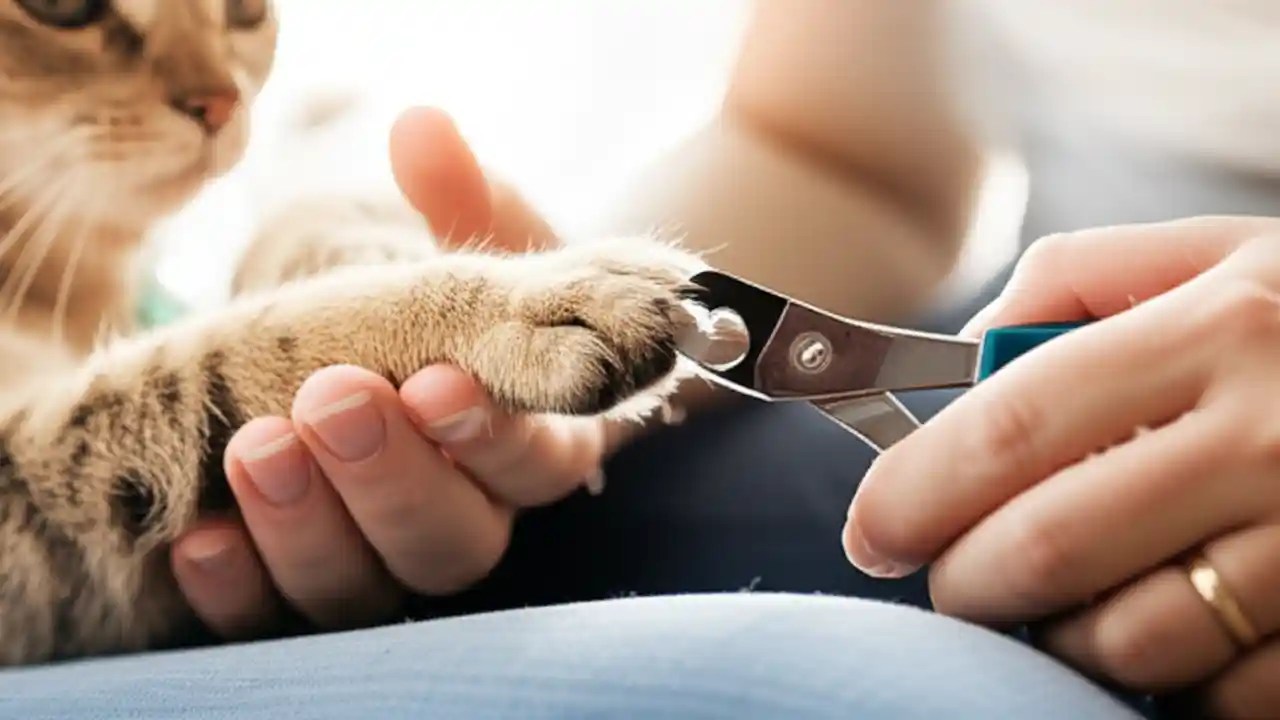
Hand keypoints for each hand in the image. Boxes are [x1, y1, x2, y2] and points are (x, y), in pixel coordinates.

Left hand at [170, 108, 624, 637]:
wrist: (403, 365)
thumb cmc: (457, 312)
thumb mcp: (479, 251)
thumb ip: (464, 202)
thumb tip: (421, 129)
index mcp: (535, 445)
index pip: (536, 462)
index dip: (492, 435)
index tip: (436, 382)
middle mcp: (471, 518)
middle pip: (454, 542)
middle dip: (392, 477)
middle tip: (333, 398)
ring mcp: (387, 562)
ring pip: (368, 588)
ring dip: (310, 527)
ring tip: (257, 447)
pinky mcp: (311, 586)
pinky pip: (279, 618)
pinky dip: (241, 589)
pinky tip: (197, 541)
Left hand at [843, 217, 1279, 716]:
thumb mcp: (1222, 258)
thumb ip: (1075, 282)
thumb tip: (959, 362)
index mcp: (1220, 328)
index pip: (1009, 430)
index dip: (913, 492)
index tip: (871, 530)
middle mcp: (1275, 435)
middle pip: (1045, 547)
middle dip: (964, 582)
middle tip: (952, 579)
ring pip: (1125, 640)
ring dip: (1063, 636)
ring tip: (1069, 599)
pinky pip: (1218, 694)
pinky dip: (1167, 679)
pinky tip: (1171, 628)